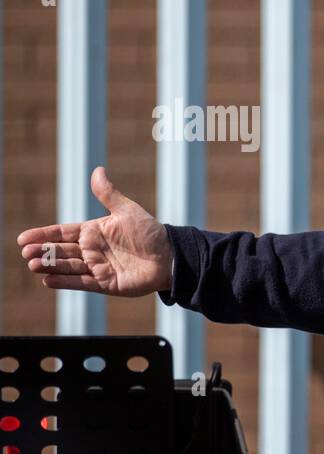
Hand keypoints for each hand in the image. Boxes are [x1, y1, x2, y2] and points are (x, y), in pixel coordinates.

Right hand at [16, 166, 172, 297]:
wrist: (170, 256)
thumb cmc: (150, 232)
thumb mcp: (127, 210)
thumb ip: (108, 194)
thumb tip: (98, 170)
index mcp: (94, 232)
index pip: (62, 233)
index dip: (43, 235)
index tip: (23, 238)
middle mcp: (92, 250)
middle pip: (61, 251)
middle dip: (42, 251)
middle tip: (26, 252)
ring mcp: (97, 268)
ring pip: (67, 267)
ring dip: (49, 266)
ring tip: (32, 264)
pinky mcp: (105, 284)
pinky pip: (81, 283)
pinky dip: (65, 282)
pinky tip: (47, 280)